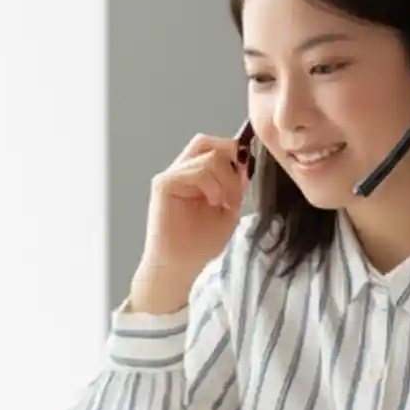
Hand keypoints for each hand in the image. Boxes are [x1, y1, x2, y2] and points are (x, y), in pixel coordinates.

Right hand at [130, 133, 250, 313]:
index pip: (215, 147)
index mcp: (196, 176)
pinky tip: (214, 203)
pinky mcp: (163, 184)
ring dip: (226, 179)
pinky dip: (212, 185)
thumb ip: (236, 184)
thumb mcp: (229, 210)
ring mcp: (171, 176)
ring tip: (225, 203)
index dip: (235, 155)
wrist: (181, 267)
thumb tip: (244, 160)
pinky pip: (196, 170)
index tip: (246, 180)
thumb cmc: (202, 244)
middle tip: (237, 189)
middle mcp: (181, 171)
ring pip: (208, 156)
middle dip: (230, 159)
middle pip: (207, 142)